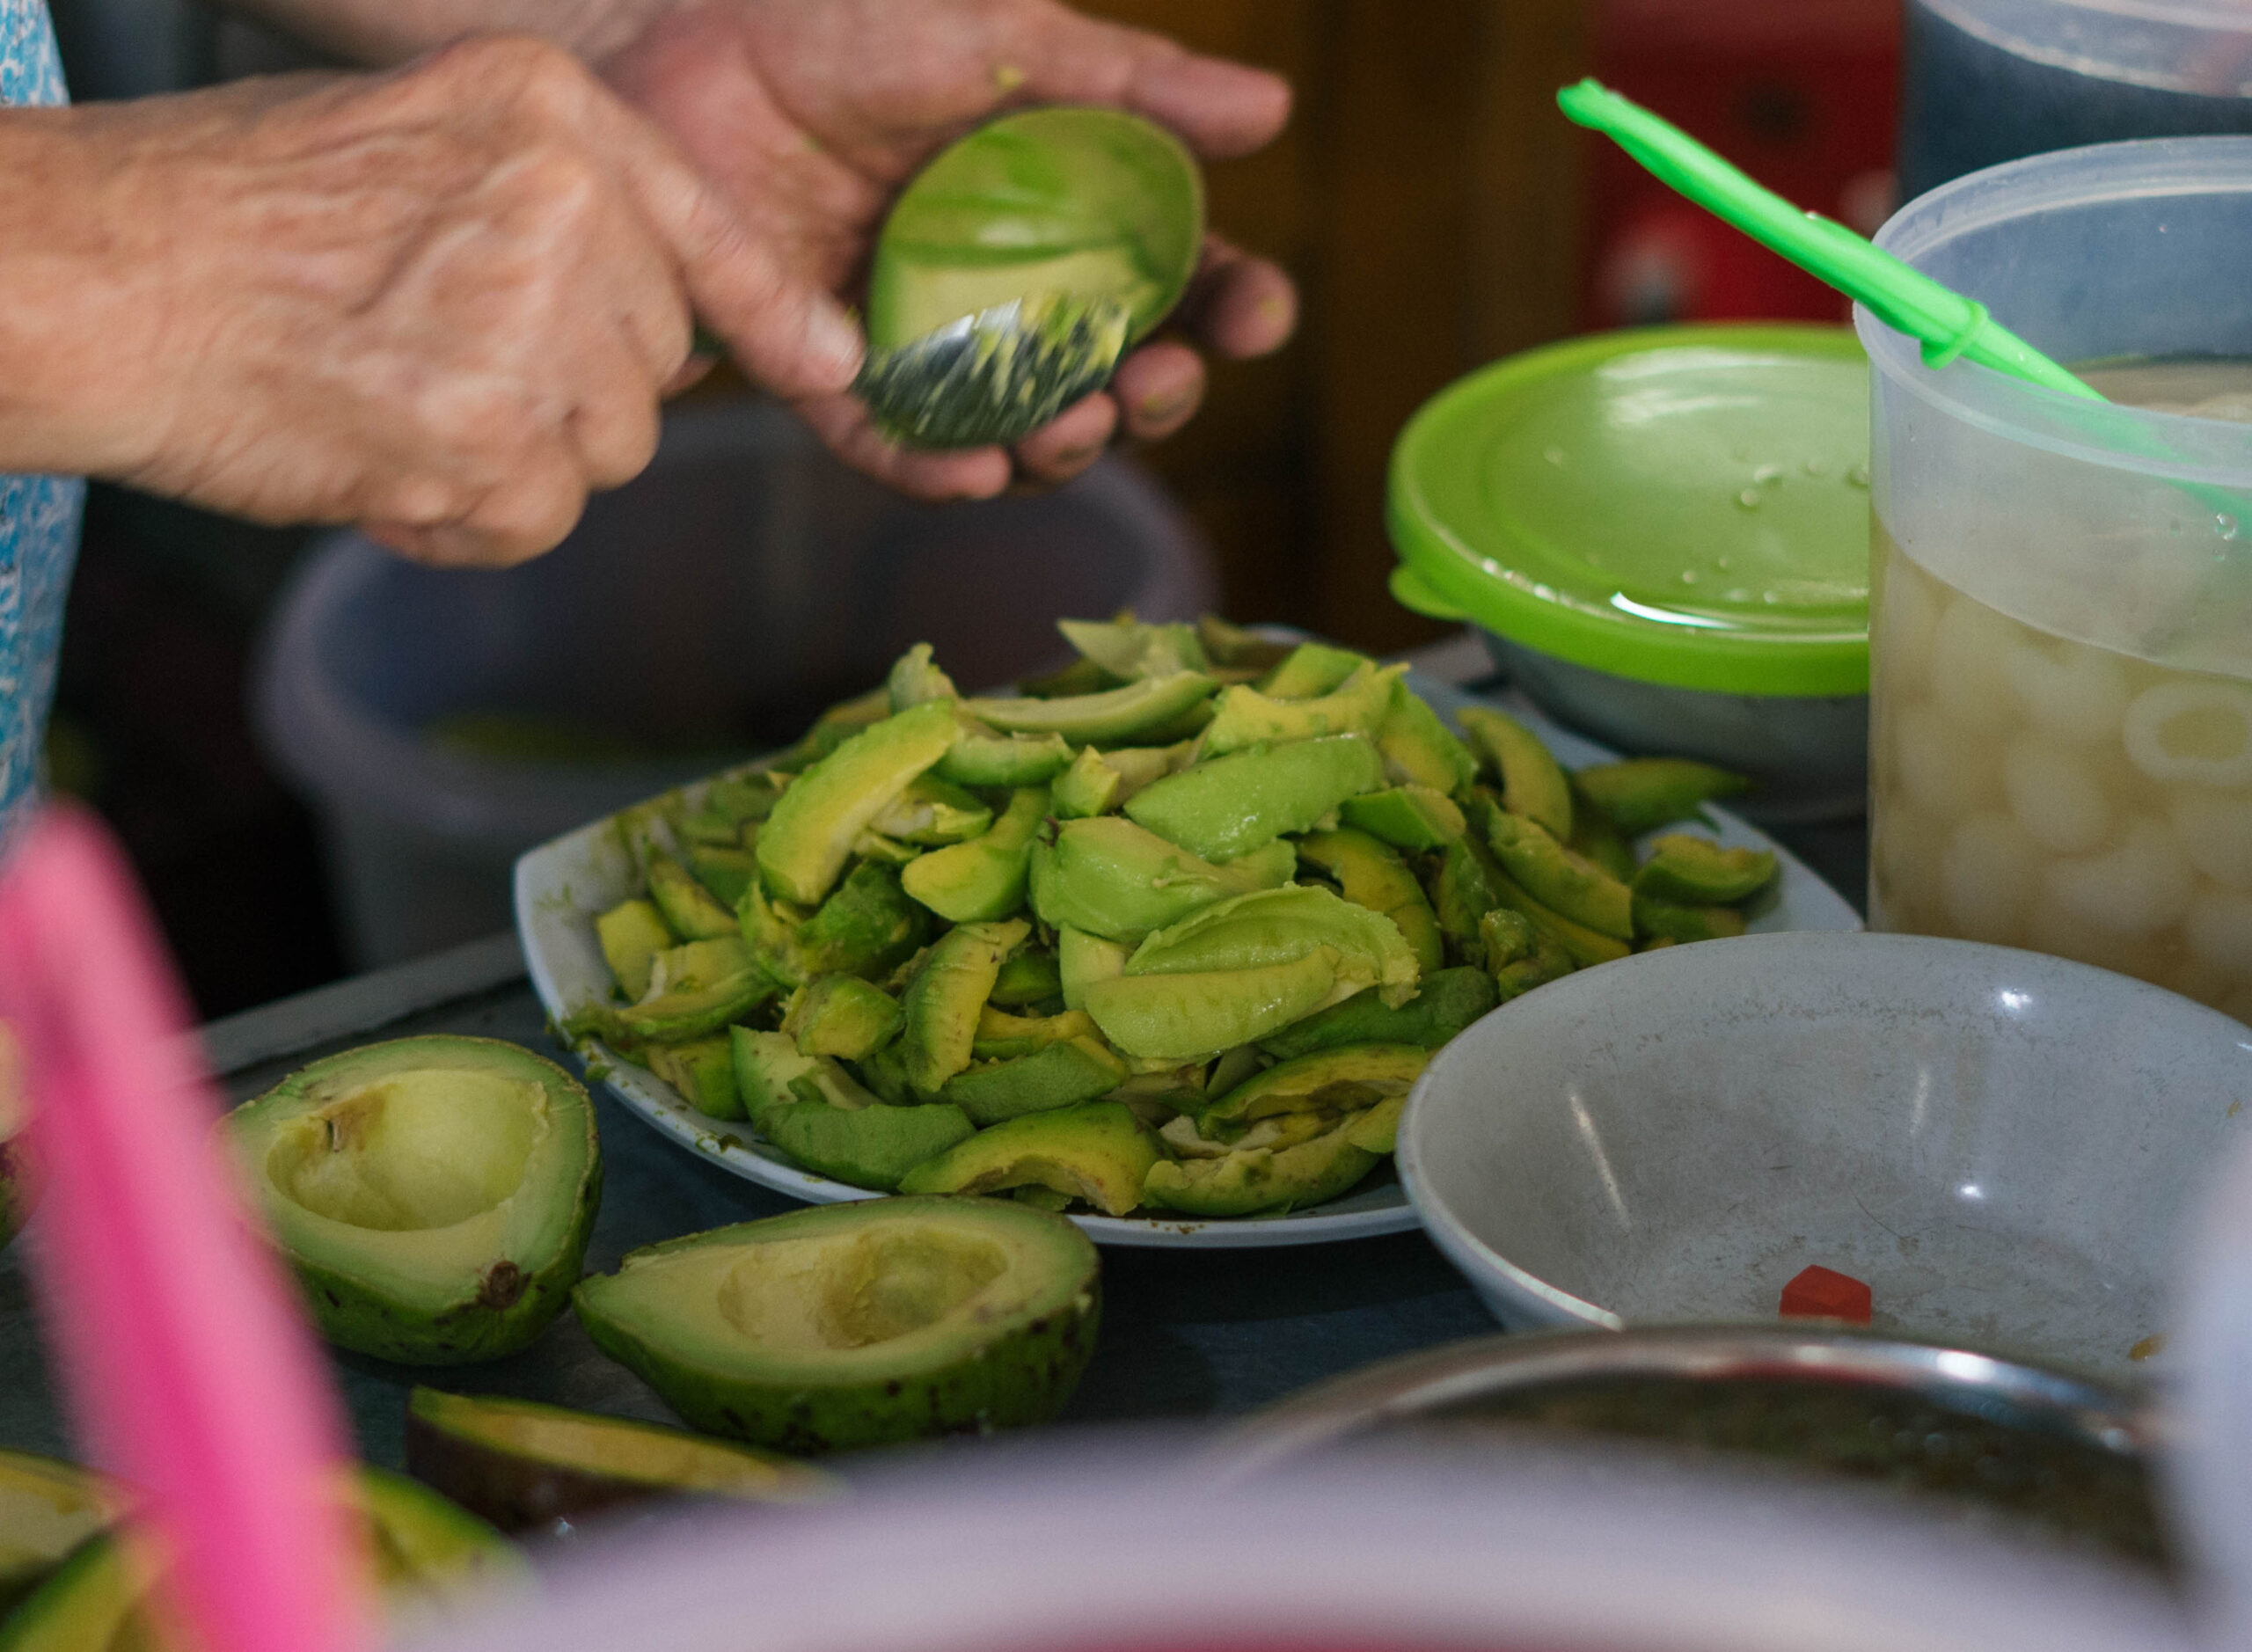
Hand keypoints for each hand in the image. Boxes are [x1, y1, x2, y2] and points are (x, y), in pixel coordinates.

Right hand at [6, 37, 859, 564]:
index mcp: (550, 115)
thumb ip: (551, 208)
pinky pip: (540, 520)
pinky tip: (378, 461)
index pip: (706, 232)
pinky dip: (466, 519)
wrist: (94, 278)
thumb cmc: (228, 212)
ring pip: (607, 450)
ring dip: (520, 458)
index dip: (771, 317)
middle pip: (653, 363)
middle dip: (570, 389)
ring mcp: (536, 332)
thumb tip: (664, 322)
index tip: (832, 369)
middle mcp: (566, 211)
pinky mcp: (496, 449)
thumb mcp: (413, 140)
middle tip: (436, 362)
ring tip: (397, 403)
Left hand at [600, 0, 1295, 499]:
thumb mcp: (1002, 41)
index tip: (1258, 318)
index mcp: (1060, 207)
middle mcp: (1001, 285)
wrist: (676, 51)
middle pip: (1108, 369)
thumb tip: (1273, 113)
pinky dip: (940, 470)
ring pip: (1017, 426)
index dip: (1225, 306)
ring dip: (1062, 445)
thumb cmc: (842, 29)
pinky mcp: (830, 376)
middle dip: (1153, 395)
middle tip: (1158, 387)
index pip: (1170, 274)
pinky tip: (979, 469)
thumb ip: (1131, 81)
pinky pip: (896, 446)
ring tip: (1073, 427)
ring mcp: (921, 340)